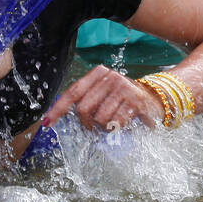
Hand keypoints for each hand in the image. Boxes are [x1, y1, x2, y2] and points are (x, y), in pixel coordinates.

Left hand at [41, 65, 164, 131]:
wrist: (155, 100)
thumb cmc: (123, 99)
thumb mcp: (104, 93)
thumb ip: (86, 100)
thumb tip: (57, 116)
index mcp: (98, 73)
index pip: (73, 92)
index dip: (58, 109)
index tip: (47, 122)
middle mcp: (110, 77)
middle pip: (84, 109)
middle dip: (86, 124)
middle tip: (93, 127)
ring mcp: (123, 88)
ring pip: (99, 119)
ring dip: (103, 127)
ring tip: (113, 122)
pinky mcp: (135, 101)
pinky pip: (115, 123)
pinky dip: (116, 129)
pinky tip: (123, 123)